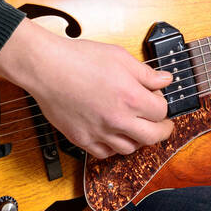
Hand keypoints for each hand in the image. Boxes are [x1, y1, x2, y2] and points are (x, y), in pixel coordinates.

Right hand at [0, 18, 174, 158]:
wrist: (46, 67)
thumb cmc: (79, 58)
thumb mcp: (120, 57)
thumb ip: (146, 73)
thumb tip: (165, 80)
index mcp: (131, 97)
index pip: (161, 112)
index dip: (162, 104)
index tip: (156, 99)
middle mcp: (118, 119)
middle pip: (152, 137)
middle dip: (162, 130)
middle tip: (162, 125)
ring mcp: (99, 132)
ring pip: (129, 149)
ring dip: (137, 139)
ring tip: (135, 127)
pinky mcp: (82, 139)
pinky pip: (104, 153)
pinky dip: (112, 147)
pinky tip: (113, 135)